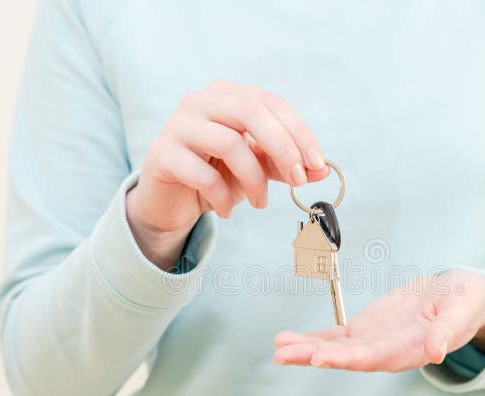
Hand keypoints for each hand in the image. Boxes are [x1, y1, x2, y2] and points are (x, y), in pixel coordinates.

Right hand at [126, 80, 329, 268]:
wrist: (170, 203)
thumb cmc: (215, 177)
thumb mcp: (256, 169)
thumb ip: (285, 165)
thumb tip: (323, 170)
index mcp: (226, 96)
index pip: (270, 102)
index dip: (298, 132)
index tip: (316, 164)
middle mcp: (200, 102)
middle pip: (250, 111)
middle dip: (282, 148)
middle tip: (297, 181)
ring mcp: (177, 126)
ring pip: (229, 143)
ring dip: (254, 179)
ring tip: (260, 202)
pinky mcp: (161, 155)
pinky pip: (203, 175)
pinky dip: (223, 197)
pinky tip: (227, 210)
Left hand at [274, 270, 484, 371]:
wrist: (459, 296)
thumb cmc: (464, 303)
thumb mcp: (462, 311)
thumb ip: (448, 331)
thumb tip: (436, 353)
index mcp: (410, 350)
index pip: (374, 358)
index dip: (347, 359)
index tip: (320, 358)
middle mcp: (386, 352)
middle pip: (346, 357)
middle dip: (313, 356)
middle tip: (284, 354)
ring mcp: (373, 342)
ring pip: (334, 349)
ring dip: (305, 349)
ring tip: (278, 346)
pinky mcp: (365, 330)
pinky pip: (334, 336)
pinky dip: (311, 338)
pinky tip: (287, 339)